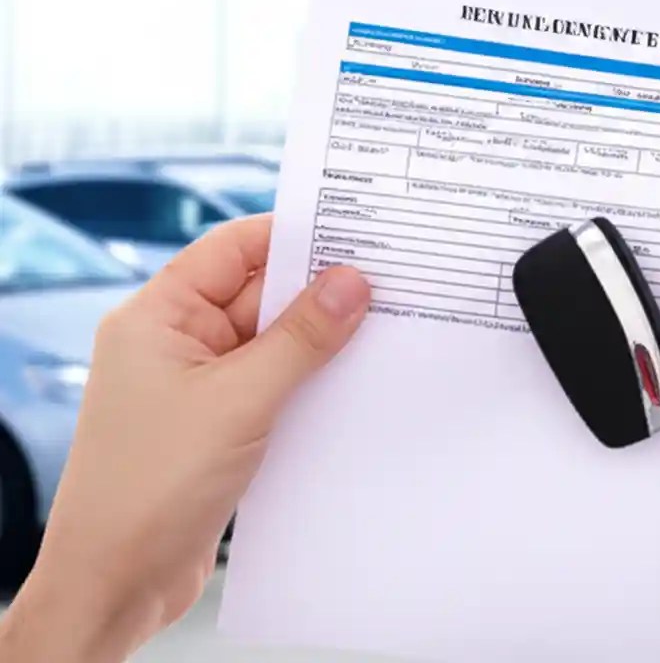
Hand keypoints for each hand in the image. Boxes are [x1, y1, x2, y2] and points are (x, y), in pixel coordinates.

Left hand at [0, 215, 370, 662]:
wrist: (116, 580)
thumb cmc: (149, 486)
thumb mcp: (239, 400)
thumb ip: (300, 339)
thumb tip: (351, 283)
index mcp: (157, 316)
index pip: (233, 249)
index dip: (294, 236)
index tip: (356, 234)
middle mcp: (174, 342)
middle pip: (258, 294)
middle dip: (318, 293)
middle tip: (387, 287)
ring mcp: (196, 386)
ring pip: (272, 344)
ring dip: (318, 344)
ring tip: (380, 336)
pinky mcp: (217, 426)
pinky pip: (273, 386)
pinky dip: (308, 384)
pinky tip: (350, 387)